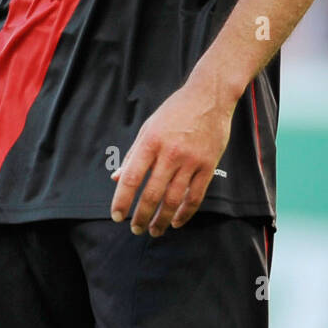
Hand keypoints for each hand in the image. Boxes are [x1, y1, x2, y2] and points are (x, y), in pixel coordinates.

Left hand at [110, 77, 234, 235]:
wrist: (210, 96)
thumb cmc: (175, 111)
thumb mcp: (148, 127)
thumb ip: (133, 154)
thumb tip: (117, 179)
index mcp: (151, 141)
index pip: (132, 178)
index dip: (122, 200)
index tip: (116, 216)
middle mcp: (170, 153)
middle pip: (152, 194)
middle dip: (141, 216)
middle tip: (135, 229)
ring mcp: (191, 160)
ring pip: (174, 199)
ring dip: (163, 220)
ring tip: (155, 230)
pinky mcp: (208, 165)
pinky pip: (196, 196)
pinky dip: (185, 212)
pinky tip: (177, 221)